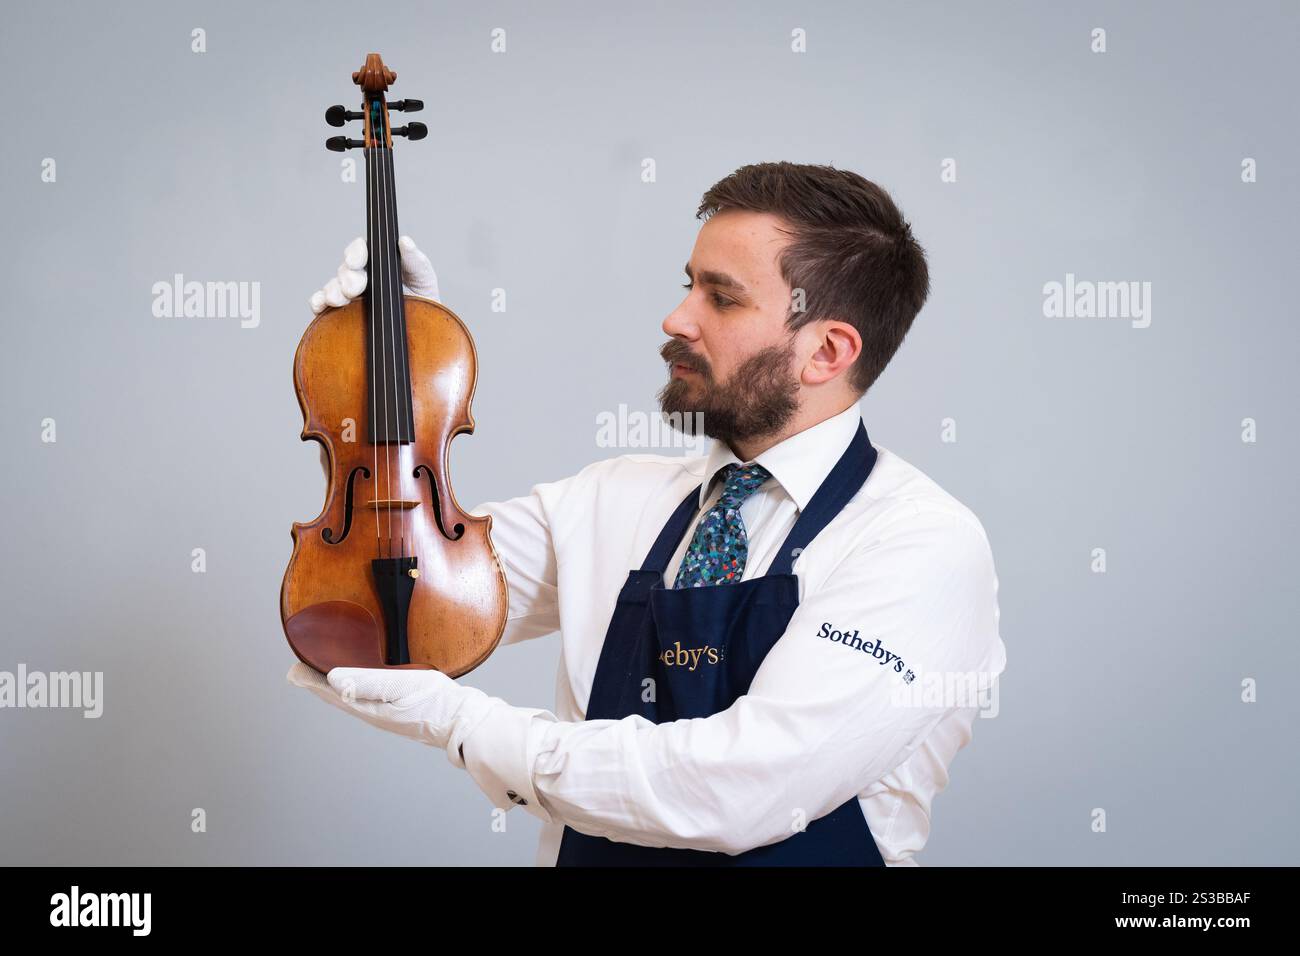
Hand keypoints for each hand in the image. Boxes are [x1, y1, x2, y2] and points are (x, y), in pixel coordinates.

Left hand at [286, 661, 493, 752]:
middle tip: (298, 671)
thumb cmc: (435, 703)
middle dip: (317, 683)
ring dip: (333, 686)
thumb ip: (367, 681)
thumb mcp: (400, 687)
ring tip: (321, 675)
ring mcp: (385, 712)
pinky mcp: (397, 709)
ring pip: (351, 697)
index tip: (292, 669)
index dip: (310, 680)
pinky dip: (354, 687)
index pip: (331, 692)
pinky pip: (367, 697)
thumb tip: (332, 677)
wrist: (463, 721)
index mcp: (368, 708)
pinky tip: (360, 682)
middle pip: (337, 696)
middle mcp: (372, 712)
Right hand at [308, 235, 440, 314]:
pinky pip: (323, 305)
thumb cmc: (424, 302)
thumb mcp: (424, 279)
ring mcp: (350, 296)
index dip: (355, 253)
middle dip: (346, 277)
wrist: (423, 332)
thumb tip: (404, 241)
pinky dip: (318, 303)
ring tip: (338, 300)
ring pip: (333, 287)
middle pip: (345, 270)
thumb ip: (416, 261)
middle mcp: (361, 278)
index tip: (356, 261)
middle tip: (353, 289)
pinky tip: (320, 307)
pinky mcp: (342, 315)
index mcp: (378, 264)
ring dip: (332, 291)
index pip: (361, 251)